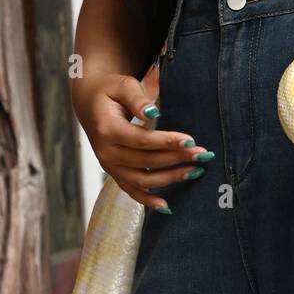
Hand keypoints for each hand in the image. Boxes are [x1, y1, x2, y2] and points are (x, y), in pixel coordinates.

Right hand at [71, 70, 211, 212]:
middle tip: (203, 155)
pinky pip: (131, 191)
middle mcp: (106, 152)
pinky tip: (167, 206)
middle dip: (176, 158)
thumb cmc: (111, 91)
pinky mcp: (114, 173)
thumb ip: (138, 99)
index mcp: (107, 129)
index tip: (191, 141)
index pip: (142, 140)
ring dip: (170, 178)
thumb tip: (153, 111)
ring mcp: (109, 166)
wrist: (91, 102)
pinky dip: (148, 201)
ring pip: (142, 180)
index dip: (167, 142)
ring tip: (196, 171)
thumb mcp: (123, 86)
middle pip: (146, 161)